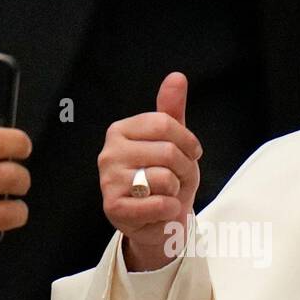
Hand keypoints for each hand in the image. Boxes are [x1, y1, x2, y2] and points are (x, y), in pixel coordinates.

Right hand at [98, 72, 202, 270]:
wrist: (158, 222)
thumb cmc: (165, 179)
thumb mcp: (172, 142)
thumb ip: (172, 110)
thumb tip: (177, 77)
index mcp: (120, 131)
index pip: (164, 123)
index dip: (188, 141)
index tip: (190, 153)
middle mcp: (109, 153)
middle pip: (168, 151)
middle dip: (184, 169)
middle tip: (178, 180)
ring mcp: (108, 181)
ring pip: (165, 178)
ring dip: (177, 191)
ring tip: (167, 194)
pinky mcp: (114, 209)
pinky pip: (161, 203)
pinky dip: (170, 210)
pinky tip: (161, 211)